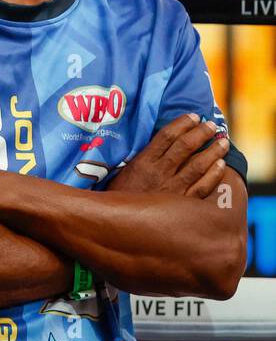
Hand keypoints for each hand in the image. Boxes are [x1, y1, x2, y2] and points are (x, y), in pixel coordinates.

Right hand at [106, 113, 228, 198]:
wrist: (117, 225)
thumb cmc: (117, 197)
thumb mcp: (121, 173)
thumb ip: (139, 158)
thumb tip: (155, 143)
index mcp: (143, 162)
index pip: (166, 136)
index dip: (182, 123)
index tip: (194, 116)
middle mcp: (159, 172)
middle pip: (185, 147)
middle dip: (201, 133)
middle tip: (211, 125)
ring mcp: (173, 189)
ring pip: (198, 165)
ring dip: (213, 151)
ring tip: (223, 142)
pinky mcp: (182, 205)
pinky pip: (203, 187)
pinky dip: (214, 175)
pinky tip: (221, 166)